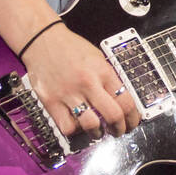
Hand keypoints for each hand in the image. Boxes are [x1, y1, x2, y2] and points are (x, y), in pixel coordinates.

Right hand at [20, 22, 139, 137]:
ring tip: (98, 132)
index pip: (126, 101)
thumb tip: (122, 102)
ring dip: (98, 133)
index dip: (133, 118)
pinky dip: (75, 130)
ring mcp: (69, 93)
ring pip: (91, 125)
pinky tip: (77, 125)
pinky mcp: (51, 101)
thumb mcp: (97, 58)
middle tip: (118, 131)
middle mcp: (87, 83)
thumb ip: (108, 79)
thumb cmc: (71, 48)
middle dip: (120, 129)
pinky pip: (67, 126)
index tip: (132, 123)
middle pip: (113, 115)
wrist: (42, 40)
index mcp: (102, 71)